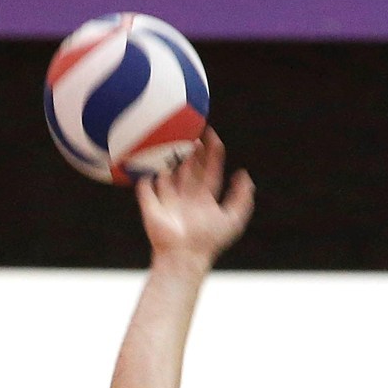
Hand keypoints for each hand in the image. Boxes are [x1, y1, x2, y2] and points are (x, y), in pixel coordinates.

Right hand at [135, 129, 255, 268]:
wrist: (183, 256)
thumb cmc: (209, 241)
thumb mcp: (233, 219)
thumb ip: (241, 198)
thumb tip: (243, 175)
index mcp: (205, 198)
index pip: (211, 169)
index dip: (212, 152)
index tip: (210, 134)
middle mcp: (187, 196)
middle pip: (190, 167)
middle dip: (191, 149)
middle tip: (190, 130)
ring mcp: (169, 200)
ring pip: (169, 173)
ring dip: (169, 158)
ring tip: (171, 139)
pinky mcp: (151, 205)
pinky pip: (145, 187)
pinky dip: (144, 177)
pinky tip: (145, 162)